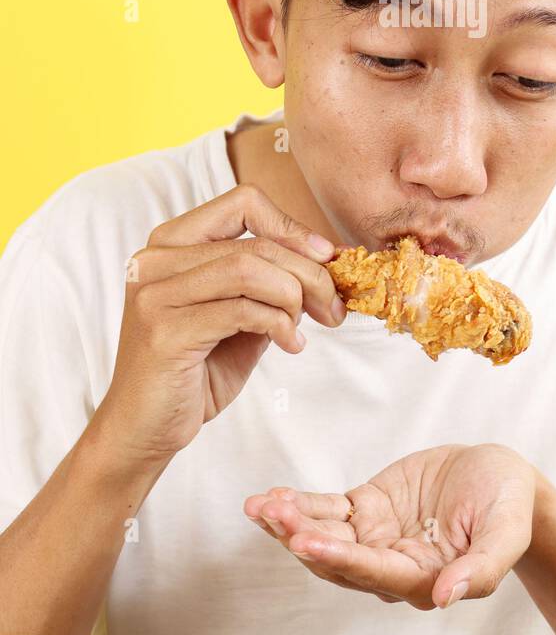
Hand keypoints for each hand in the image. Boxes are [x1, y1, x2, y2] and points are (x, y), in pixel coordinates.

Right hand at [95, 184, 343, 463]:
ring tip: (307, 328)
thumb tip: (328, 261)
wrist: (142, 432)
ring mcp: (155, 293)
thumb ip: (269, 285)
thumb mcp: (239, 318)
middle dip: (310, 273)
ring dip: (296, 297)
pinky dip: (279, 324)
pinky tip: (289, 345)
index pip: (242, 202)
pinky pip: (241, 310)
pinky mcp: (164, 330)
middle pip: (255, 242)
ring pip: (250, 268)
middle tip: (334, 307)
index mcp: (171, 244)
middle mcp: (155, 260)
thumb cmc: (194, 373)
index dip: (292, 226)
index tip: (326, 258)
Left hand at [243, 443, 535, 608]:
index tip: (307, 543)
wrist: (499, 475)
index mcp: (426, 578)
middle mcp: (393, 565)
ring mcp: (377, 537)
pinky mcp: (368, 509)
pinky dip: (300, 504)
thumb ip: (483, 567)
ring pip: (326, 537)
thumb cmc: (509, 504)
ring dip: (291, 524)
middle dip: (303, 539)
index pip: (376, 573)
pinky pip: (327, 510)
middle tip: (274, 516)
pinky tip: (273, 498)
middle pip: (339, 561)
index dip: (340, 559)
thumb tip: (447, 597)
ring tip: (260, 507)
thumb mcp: (508, 530)